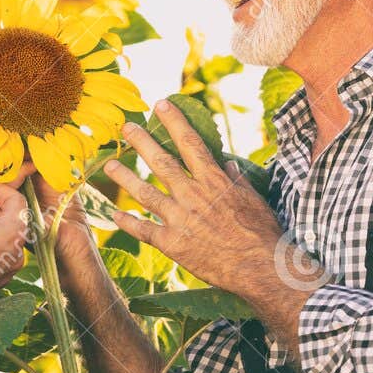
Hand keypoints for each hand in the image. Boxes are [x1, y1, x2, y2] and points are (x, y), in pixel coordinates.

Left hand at [105, 100, 309, 303]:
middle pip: (161, 162)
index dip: (175, 122)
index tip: (161, 104)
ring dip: (125, 177)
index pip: (190, 143)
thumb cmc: (261, 233)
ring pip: (145, 192)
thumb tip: (226, 161)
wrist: (258, 268)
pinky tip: (114, 213)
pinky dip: (127, 221)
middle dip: (142, 142)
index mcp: (214, 181)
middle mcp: (192, 195)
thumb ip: (236, 179)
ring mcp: (179, 218)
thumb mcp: (254, 199)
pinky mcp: (171, 243)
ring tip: (111, 165)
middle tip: (125, 127)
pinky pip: (143, 229)